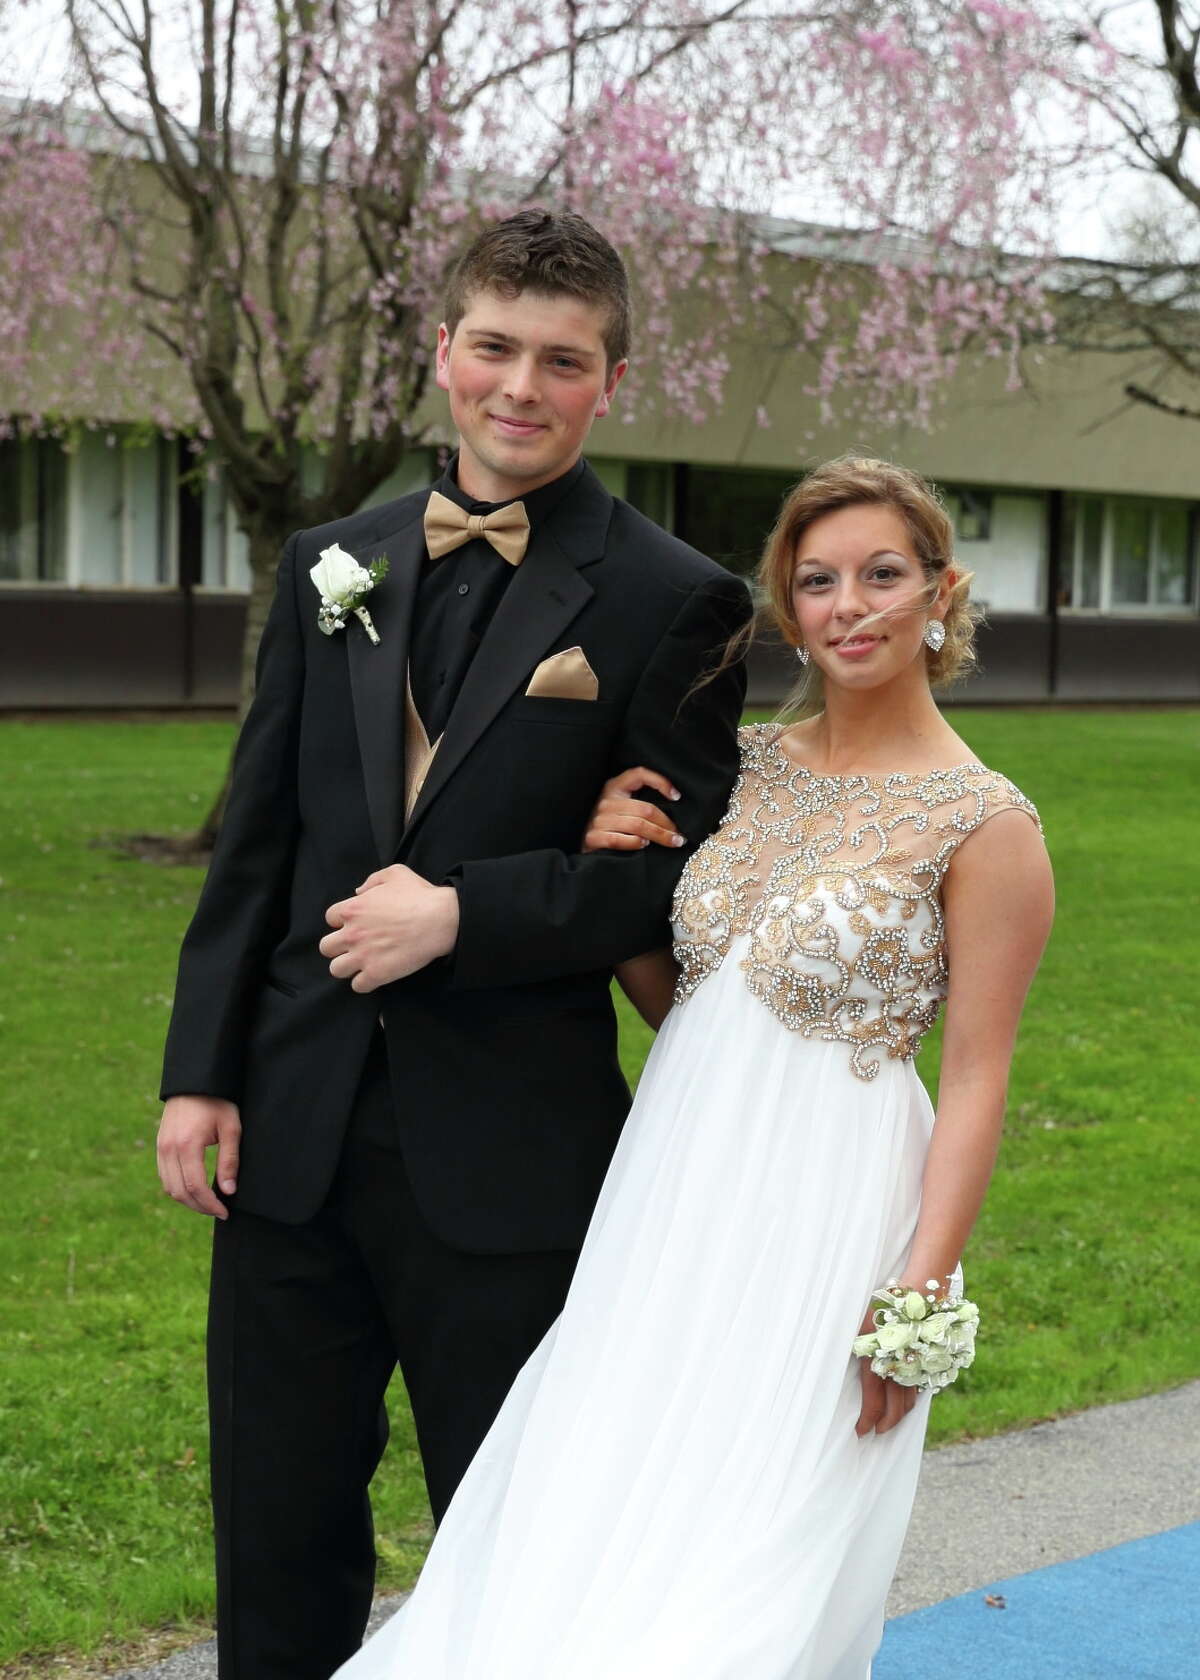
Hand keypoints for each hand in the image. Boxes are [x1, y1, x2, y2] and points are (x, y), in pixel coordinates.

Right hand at [157, 1095, 240, 1218]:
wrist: (194, 1082)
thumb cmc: (217, 1102)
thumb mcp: (231, 1128)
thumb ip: (229, 1160)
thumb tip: (228, 1191)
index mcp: (187, 1145)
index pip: (195, 1186)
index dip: (210, 1204)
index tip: (224, 1212)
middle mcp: (169, 1149)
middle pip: (180, 1192)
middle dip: (200, 1207)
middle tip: (219, 1211)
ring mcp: (161, 1148)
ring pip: (169, 1187)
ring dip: (188, 1200)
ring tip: (209, 1203)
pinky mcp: (160, 1146)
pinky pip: (164, 1176)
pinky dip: (178, 1188)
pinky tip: (195, 1189)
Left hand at [320, 865, 459, 990]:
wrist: (440, 919)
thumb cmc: (420, 896)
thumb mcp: (395, 873)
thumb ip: (372, 880)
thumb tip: (359, 892)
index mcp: (352, 909)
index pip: (330, 918)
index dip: (342, 922)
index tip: (356, 924)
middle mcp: (352, 934)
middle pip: (326, 947)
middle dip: (338, 947)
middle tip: (356, 946)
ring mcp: (363, 956)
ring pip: (336, 969)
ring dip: (348, 967)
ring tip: (363, 963)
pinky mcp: (377, 974)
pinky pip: (358, 986)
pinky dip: (365, 982)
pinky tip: (376, 975)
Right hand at [582, 766, 684, 852]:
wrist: (584, 846)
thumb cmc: (610, 826)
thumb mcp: (621, 807)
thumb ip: (639, 803)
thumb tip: (674, 806)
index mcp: (614, 787)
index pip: (639, 774)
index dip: (660, 781)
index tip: (677, 797)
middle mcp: (606, 801)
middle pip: (645, 809)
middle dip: (668, 824)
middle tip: (680, 836)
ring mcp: (598, 819)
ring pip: (637, 826)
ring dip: (660, 836)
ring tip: (673, 842)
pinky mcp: (593, 837)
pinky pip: (620, 839)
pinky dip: (636, 843)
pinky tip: (644, 845)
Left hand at [854, 1302, 918, 1436]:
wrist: (919, 1294)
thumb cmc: (882, 1306)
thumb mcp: (858, 1326)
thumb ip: (851, 1347)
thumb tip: (825, 1363)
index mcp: (877, 1365)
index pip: (873, 1405)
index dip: (867, 1422)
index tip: (861, 1432)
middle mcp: (899, 1373)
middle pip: (896, 1411)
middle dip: (885, 1425)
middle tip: (876, 1432)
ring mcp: (917, 1370)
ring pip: (911, 1402)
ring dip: (900, 1414)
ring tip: (890, 1419)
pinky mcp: (929, 1363)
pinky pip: (920, 1388)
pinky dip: (912, 1397)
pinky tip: (905, 1396)